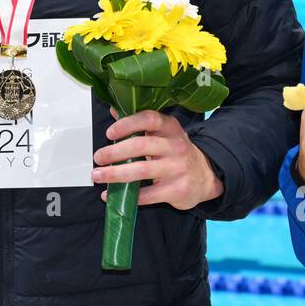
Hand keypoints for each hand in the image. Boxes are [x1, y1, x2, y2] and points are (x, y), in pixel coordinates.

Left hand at [91, 108, 222, 210]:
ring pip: (141, 170)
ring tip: (98, 175)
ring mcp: (178, 169)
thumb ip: (139, 124)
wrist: (206, 176)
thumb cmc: (176, 153)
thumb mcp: (164, 134)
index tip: (110, 133)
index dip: (127, 124)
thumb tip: (114, 109)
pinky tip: (110, 195)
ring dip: (115, 174)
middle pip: (141, 146)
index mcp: (171, 128)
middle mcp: (176, 146)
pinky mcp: (177, 190)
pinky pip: (148, 194)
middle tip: (98, 157)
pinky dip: (127, 196)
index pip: (149, 119)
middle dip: (115, 152)